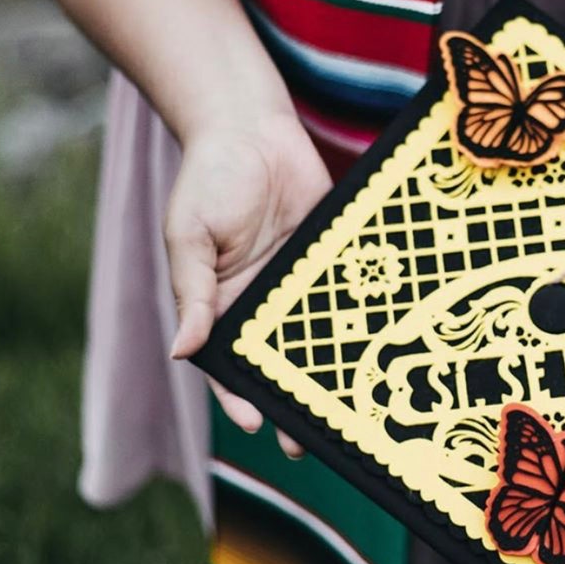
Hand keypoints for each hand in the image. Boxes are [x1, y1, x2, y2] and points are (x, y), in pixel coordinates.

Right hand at [164, 110, 332, 456]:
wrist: (251, 126)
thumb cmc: (210, 178)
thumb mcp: (190, 236)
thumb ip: (192, 293)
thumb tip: (182, 352)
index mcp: (224, 301)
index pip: (229, 361)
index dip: (240, 395)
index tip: (258, 425)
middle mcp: (264, 299)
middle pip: (280, 358)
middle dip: (295, 396)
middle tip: (315, 438)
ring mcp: (302, 280)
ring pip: (319, 333)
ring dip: (334, 367)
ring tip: (355, 406)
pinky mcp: (332, 256)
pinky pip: (348, 290)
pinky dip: (361, 316)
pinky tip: (382, 343)